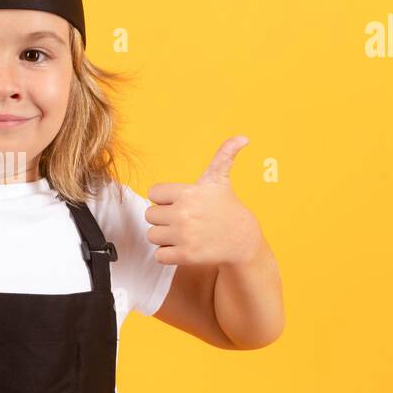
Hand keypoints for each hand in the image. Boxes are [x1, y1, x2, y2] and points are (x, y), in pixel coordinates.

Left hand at [145, 136, 263, 266]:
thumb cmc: (227, 208)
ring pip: (152, 235)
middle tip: (182, 220)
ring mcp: (184, 235)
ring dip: (164, 237)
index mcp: (188, 192)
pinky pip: (159, 255)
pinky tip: (182, 247)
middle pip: (150, 215)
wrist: (243, 241)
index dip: (164, 199)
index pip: (153, 193)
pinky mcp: (186, 255)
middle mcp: (184, 213)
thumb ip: (224, 155)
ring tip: (182, 234)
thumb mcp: (221, 180)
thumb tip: (242, 137)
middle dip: (163, 218)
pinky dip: (167, 254)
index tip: (180, 202)